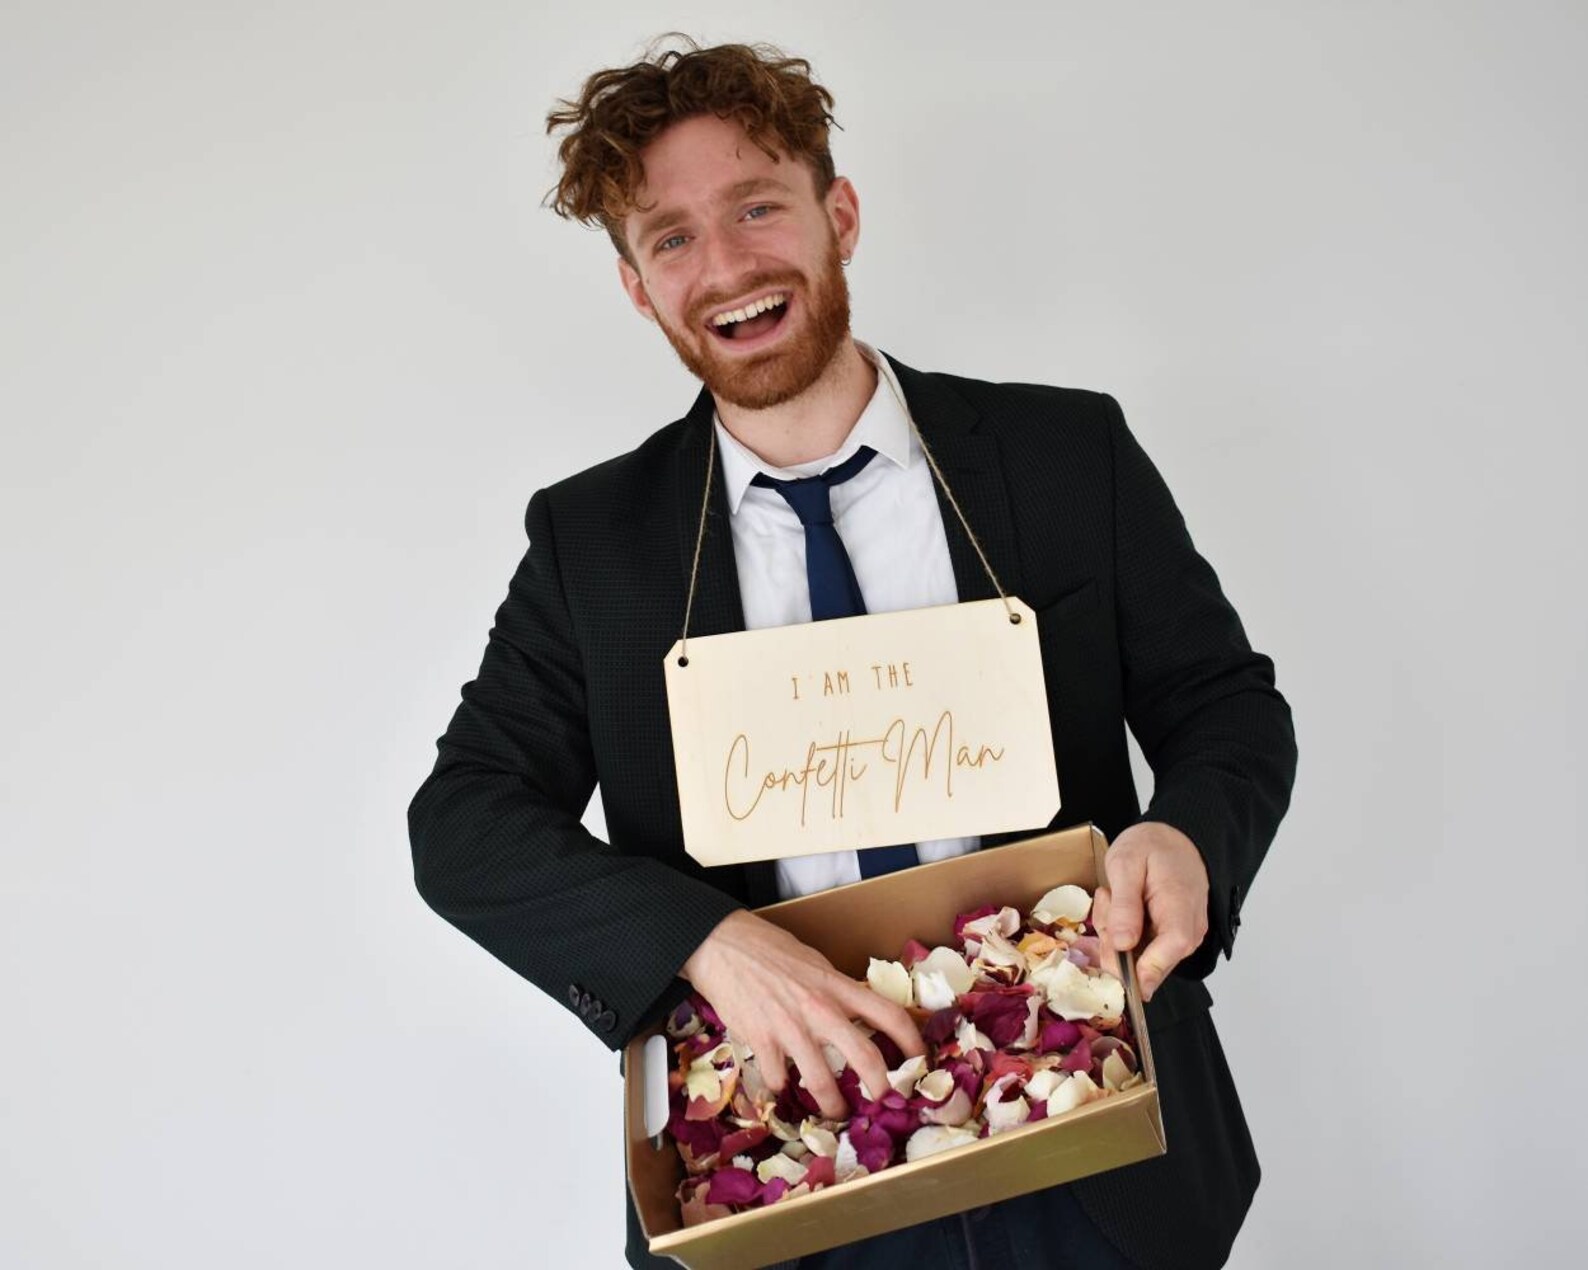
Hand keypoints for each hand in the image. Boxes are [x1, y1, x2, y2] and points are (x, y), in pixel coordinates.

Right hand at [680, 909, 924, 1119]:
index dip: (911, 1041)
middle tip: (883, 1101)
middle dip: (881, 1087)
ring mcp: (789, 1028)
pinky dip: (782, 1091)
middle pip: (865, 1057)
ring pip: (821, 1082)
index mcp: (837, 985)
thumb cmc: (768, 949)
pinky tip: (783, 1090)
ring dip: (832, 1106)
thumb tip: (856, 1012)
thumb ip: (835, 989)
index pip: (889, 1014)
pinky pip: (778, 1081)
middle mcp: (820, 1009)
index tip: (919, 1060)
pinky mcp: (760, 1041)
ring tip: (835, 1112)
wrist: (722, 944)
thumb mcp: (814, 963)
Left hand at [1092, 821, 1209, 1002]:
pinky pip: (1140, 949)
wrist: (1173, 838)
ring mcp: (1181, 937)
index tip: (1113, 970)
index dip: (1142, 971)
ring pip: (1139, 957)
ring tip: (1114, 897)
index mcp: (1180, 910)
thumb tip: (1123, 944)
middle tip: (1107, 900)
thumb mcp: (1126, 865)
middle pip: (1148, 961)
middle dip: (1115, 943)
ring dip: (1115, 934)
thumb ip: (1125, 905)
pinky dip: (1122, 933)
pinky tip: (1121, 907)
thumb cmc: (1152, 846)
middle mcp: (1188, 931)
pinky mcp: (1169, 939)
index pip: (1169, 952)